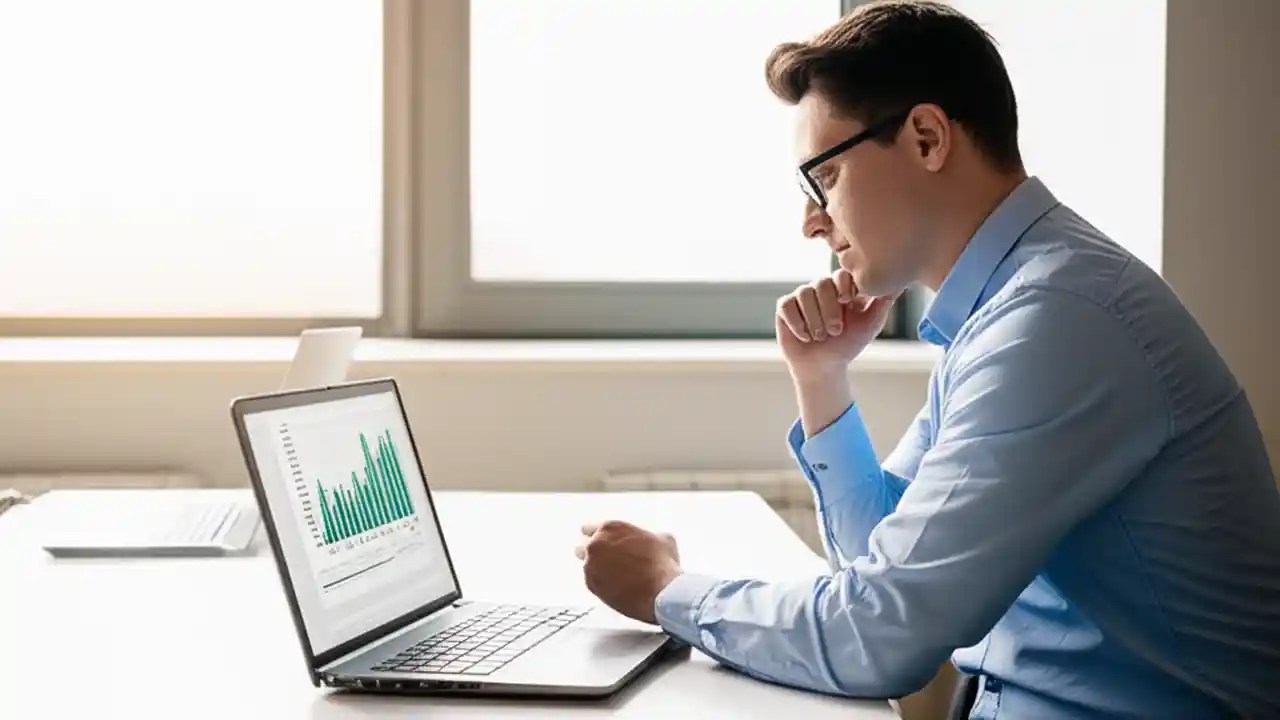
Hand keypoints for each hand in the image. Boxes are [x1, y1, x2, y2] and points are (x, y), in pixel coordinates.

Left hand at [575, 520, 682, 624]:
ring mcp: (591, 565)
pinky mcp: (592, 585)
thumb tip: (651, 541)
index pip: (591, 528)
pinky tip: (613, 586)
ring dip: (596, 568)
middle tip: (601, 558)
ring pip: (587, 564)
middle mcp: (596, 544)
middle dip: (592, 551)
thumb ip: (648, 536)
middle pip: (585, 546)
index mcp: (610, 528)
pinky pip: (592, 581)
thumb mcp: (662, 538)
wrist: (661, 591)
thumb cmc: (663, 564)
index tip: (594, 538)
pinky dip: (600, 583)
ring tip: (609, 575)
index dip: (595, 534)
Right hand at [775, 268, 899, 382]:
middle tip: (836, 331)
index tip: (848, 301)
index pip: (841, 274)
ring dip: (814, 320)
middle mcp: (821, 288)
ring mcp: (802, 296)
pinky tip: (805, 336)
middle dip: (829, 309)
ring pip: (804, 294)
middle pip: (822, 283)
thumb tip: (898, 283)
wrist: (823, 367)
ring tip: (820, 337)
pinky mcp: (785, 307)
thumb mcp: (870, 324)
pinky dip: (797, 323)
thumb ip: (883, 302)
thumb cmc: (848, 345)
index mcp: (842, 288)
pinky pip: (787, 305)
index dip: (844, 285)